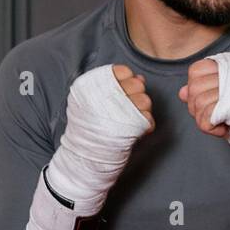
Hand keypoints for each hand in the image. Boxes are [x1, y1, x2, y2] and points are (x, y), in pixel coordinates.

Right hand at [46, 63, 154, 204]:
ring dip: (142, 111)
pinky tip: (136, 130)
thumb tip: (139, 78)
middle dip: (136, 95)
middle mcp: (102, 96)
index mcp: (90, 86)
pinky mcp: (127, 128)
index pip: (121, 71)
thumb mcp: (93, 102)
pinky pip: (148, 119)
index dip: (127, 81)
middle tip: (127, 109)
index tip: (122, 93)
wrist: (81, 158)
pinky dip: (146, 125)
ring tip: (129, 121)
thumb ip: (114, 87)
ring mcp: (116, 112)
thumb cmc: (87, 129)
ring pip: (145, 101)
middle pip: (136, 84)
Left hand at [177, 58, 229, 138]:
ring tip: (225, 121)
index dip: (195, 91)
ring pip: (197, 104)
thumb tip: (182, 92)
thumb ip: (204, 93)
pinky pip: (205, 118)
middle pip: (194, 88)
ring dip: (206, 121)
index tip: (212, 103)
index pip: (195, 70)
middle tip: (218, 116)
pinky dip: (211, 129)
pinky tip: (226, 128)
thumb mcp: (224, 100)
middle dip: (198, 109)